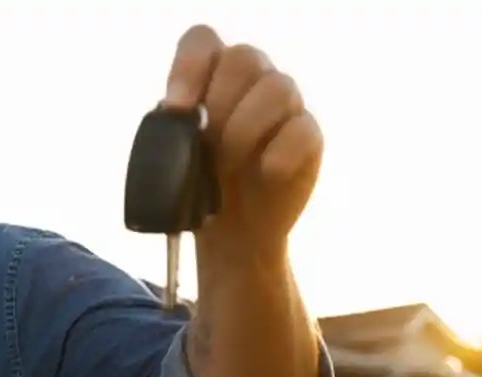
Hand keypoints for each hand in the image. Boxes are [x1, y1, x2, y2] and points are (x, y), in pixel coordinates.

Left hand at [163, 25, 321, 259]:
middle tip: (206, 143)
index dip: (189, 67)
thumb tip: (175, 113)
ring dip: (244, 129)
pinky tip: (264, 173)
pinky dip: (278, 154)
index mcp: (212, 76)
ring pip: (277, 88)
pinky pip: (301, 129)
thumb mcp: (174, 157)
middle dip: (219, 103)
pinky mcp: (308, 137)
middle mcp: (251, 81)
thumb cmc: (199, 185)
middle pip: (243, 58)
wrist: (230, 230)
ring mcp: (284, 106)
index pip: (202, 41)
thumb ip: (173, 128)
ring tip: (227, 165)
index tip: (177, 108)